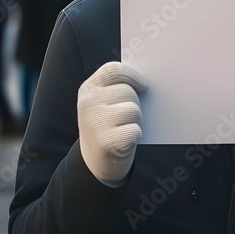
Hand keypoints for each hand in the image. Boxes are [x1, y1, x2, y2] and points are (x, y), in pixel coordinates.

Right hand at [77, 62, 146, 183]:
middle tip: (128, 118)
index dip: (132, 75)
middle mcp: (88, 103)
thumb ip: (118, 89)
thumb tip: (145, 82)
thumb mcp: (104, 104)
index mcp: (88, 90)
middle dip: (136, 103)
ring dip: (136, 120)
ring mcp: (95, 122)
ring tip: (125, 129)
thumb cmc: (107, 127)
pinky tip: (125, 141)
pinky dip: (135, 135)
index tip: (143, 86)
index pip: (112, 70)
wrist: (95, 163)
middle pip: (128, 91)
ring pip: (133, 109)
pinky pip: (135, 129)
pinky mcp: (105, 141)